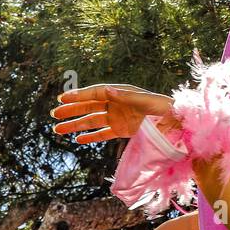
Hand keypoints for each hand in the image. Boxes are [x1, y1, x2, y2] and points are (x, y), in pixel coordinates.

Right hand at [51, 84, 174, 143]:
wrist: (176, 122)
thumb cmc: (162, 107)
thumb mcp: (144, 100)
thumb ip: (124, 96)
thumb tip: (106, 89)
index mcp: (120, 93)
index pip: (95, 93)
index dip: (78, 96)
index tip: (62, 98)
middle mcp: (116, 104)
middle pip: (89, 107)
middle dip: (71, 110)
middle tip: (54, 114)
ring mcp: (117, 118)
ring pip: (91, 121)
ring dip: (75, 125)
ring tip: (57, 129)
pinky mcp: (121, 131)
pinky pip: (102, 134)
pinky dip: (90, 137)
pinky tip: (77, 140)